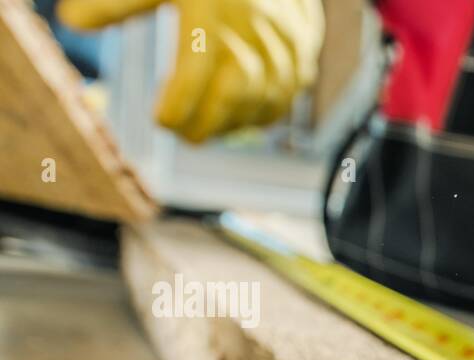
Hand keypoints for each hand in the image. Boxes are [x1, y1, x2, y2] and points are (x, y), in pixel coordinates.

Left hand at [57, 0, 323, 142]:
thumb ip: (118, 0)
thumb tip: (73, 22)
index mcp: (216, 12)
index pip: (196, 71)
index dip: (179, 103)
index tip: (161, 120)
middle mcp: (256, 32)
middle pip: (235, 93)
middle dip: (209, 121)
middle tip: (183, 134)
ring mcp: (285, 46)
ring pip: (265, 100)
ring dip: (234, 122)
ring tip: (207, 128)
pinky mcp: (303, 54)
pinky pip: (287, 96)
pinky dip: (263, 114)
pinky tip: (240, 119)